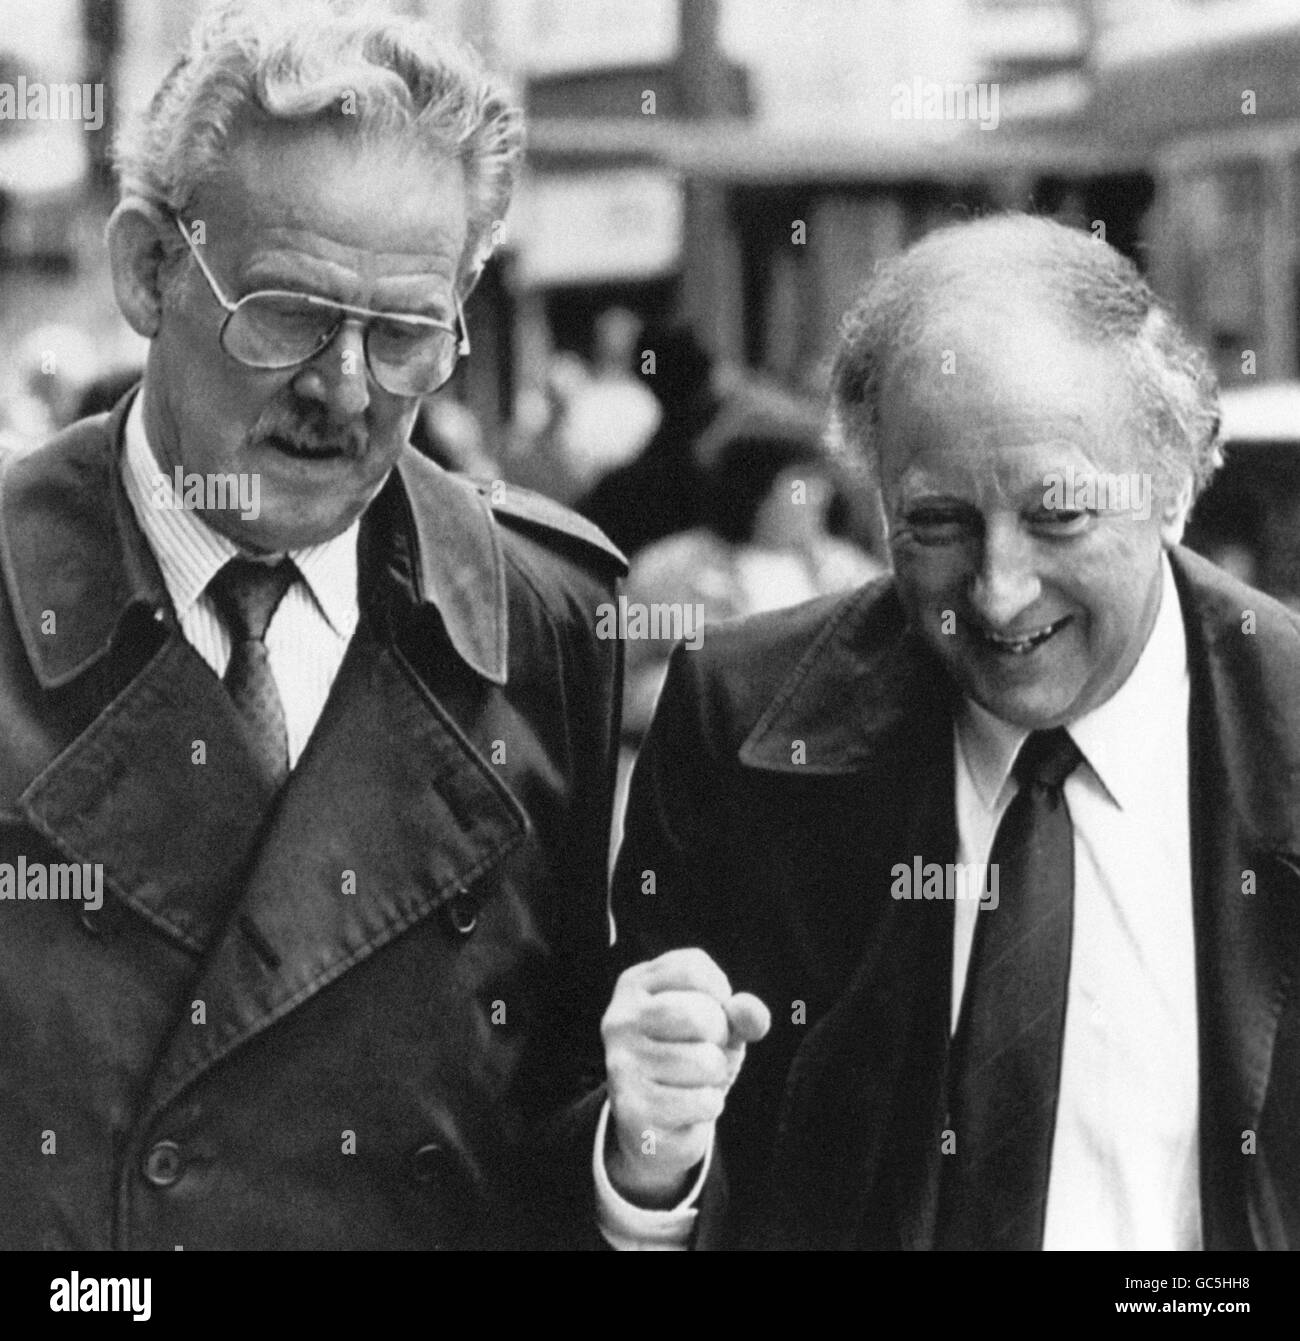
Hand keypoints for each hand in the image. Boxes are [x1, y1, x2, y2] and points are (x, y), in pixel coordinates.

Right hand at [602, 947, 769, 1206]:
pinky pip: (702, 1102)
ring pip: (704, 1062)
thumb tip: (751, 1011)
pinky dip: (709, 1106)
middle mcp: (619, 1020)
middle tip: (706, 1047)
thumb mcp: (720, 1026)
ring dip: (715, 1075)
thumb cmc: (691, 1057)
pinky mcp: (632, 1109)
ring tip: (695, 1079)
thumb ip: (740, 1013)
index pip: (691, 967)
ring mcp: (621, 1064)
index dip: (718, 990)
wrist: (656, 1123)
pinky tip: (687, 1108)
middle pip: (697, 1014)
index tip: (712, 1008)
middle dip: (719, 1034)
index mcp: (633, 985)